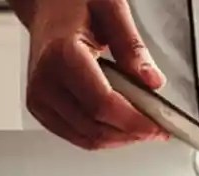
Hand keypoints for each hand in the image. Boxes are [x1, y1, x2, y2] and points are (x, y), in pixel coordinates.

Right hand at [21, 0, 168, 149]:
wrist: (45, 6)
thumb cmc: (72, 4)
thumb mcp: (111, 10)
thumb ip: (133, 47)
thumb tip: (152, 82)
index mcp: (62, 55)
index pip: (102, 105)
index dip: (134, 122)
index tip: (160, 126)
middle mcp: (46, 81)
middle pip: (95, 127)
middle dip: (132, 133)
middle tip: (158, 127)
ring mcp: (39, 98)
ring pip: (87, 138)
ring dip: (119, 139)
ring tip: (142, 125)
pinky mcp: (40, 108)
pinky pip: (77, 136)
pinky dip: (103, 137)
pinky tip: (120, 126)